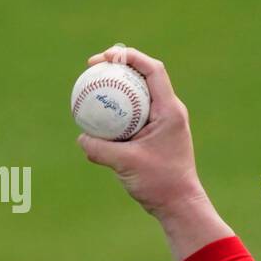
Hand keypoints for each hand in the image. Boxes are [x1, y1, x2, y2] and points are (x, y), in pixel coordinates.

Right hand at [77, 45, 209, 220]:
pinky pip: (135, 112)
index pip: (152, 69)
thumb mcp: (125, 164)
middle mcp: (170, 111)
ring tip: (93, 86)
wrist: (180, 204)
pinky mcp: (157, 133)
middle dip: (118, 65)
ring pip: (139, 93)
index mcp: (169, 110)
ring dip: (118, 86)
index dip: (129, 56)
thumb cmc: (160, 184)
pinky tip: (99, 116)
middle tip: (92, 68)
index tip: (104, 58)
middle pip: (144, 75)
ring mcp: (164, 122)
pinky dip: (118, 108)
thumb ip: (100, 149)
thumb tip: (81, 137)